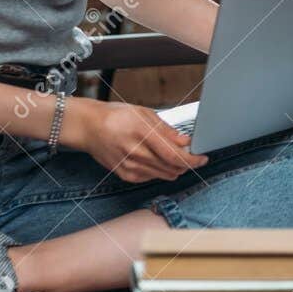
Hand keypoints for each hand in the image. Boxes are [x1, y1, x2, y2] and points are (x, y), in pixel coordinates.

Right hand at [66, 97, 207, 182]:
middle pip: (171, 167)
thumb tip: (184, 141)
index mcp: (142, 133)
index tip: (203, 158)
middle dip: (187, 164)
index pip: (174, 154)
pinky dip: (160, 170)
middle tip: (193, 156)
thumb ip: (166, 130)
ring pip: (163, 174)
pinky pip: (151, 177)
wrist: (89, 127)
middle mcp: (135, 152)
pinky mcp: (125, 174)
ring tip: (176, 157)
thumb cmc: (115, 117)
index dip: (192, 159)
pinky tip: (157, 160)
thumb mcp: (144, 114)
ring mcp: (129, 166)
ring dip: (175, 168)